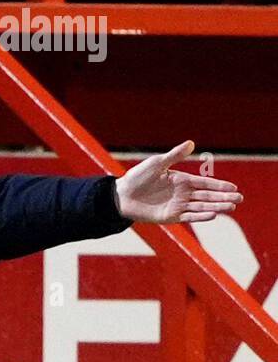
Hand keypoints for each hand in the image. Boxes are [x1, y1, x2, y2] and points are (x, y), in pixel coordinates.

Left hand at [115, 141, 242, 224]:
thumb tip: (191, 143)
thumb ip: (175, 155)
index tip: (234, 188)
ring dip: (216, 207)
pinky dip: (200, 216)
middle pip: (207, 197)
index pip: (205, 184)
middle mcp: (182, 194)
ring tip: (231, 208)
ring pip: (201, 207)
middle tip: (239, 200)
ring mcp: (177, 206)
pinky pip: (188, 217)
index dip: (220, 186)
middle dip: (223, 198)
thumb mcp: (157, 163)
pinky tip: (213, 214)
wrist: (122, 195)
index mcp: (182, 180)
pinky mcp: (169, 217)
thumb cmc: (138, 177)